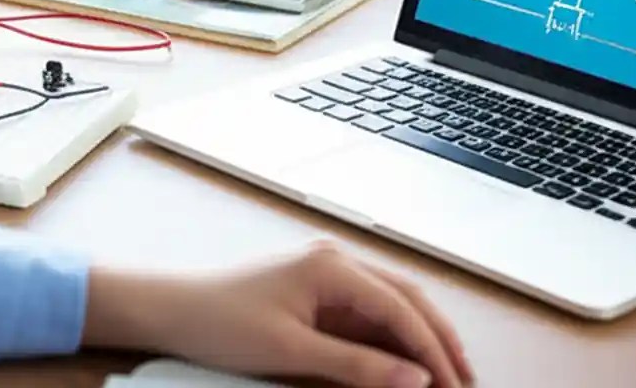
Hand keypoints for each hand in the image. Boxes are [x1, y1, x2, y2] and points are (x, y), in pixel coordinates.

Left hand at [82, 241, 472, 387]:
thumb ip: (356, 366)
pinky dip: (390, 341)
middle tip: (465, 381)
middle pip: (407, 299)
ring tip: (446, 376)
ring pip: (391, 305)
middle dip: (439, 340)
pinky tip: (405, 365)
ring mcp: (327, 274)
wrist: (170, 309)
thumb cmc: (218, 320)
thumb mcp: (290, 351)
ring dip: (418, 340)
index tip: (453, 384)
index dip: (431, 349)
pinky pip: (367, 315)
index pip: (400, 307)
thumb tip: (413, 378)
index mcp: (331, 265)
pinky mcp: (317, 292)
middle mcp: (335, 261)